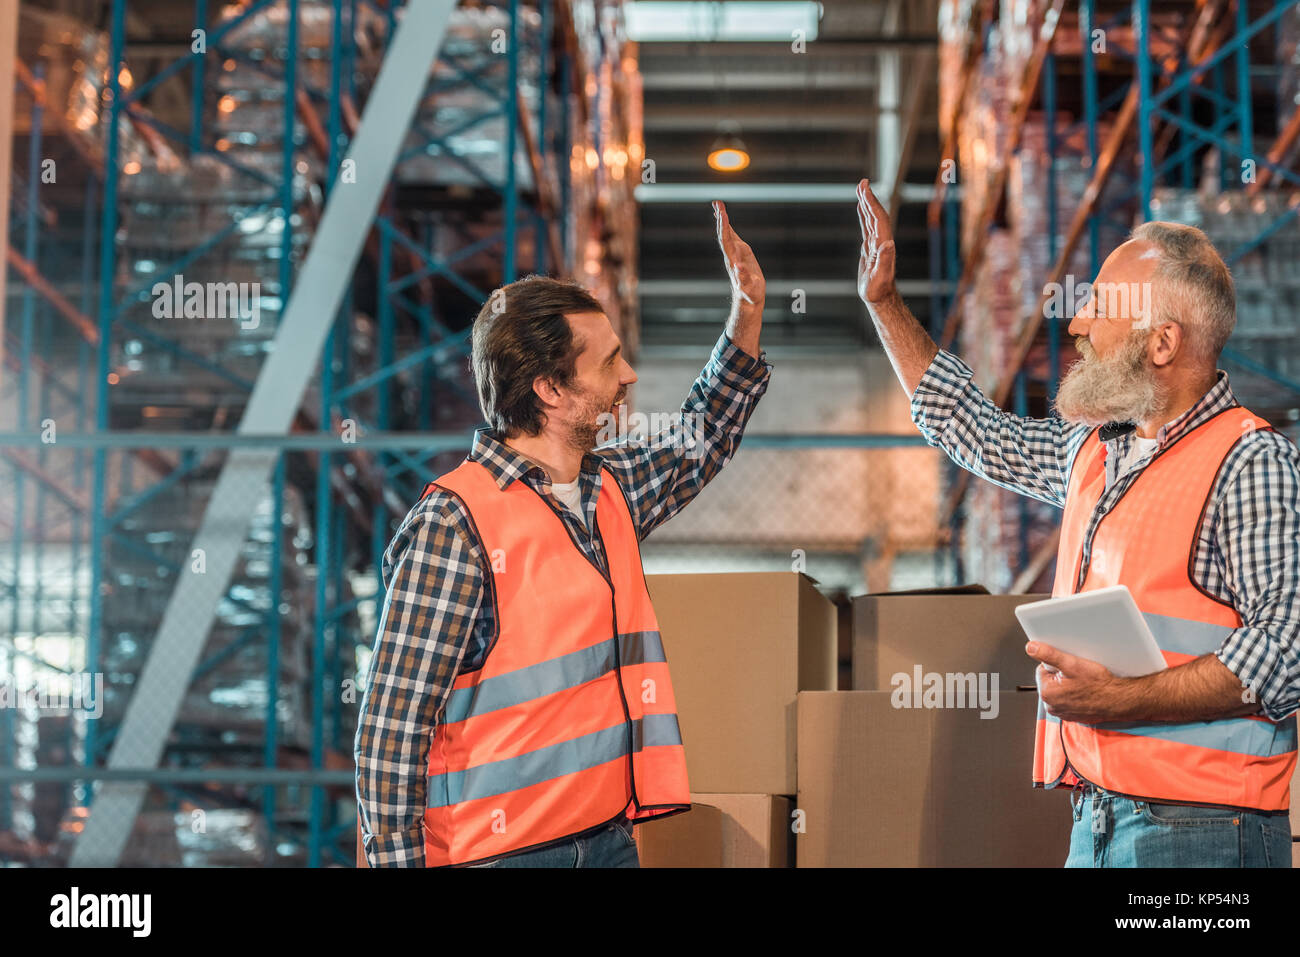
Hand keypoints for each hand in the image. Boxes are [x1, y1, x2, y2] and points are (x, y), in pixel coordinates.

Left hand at [714, 200, 764, 310]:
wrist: (748, 298)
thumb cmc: (750, 293)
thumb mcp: (749, 287)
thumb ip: (744, 278)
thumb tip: (739, 267)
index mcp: (733, 260)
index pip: (727, 240)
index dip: (724, 227)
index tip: (723, 214)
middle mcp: (731, 255)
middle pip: (724, 234)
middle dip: (721, 218)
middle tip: (717, 202)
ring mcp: (734, 254)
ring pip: (726, 234)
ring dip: (722, 219)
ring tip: (718, 205)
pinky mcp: (739, 254)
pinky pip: (732, 237)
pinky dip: (728, 226)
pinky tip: (724, 218)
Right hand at [856, 178, 896, 304]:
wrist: (880, 298)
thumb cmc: (879, 290)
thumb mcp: (880, 277)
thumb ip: (885, 260)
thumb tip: (889, 243)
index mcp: (883, 244)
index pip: (878, 218)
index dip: (872, 203)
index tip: (865, 189)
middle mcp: (881, 240)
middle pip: (875, 215)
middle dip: (869, 198)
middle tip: (862, 182)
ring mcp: (875, 243)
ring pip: (871, 219)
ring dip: (866, 204)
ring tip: (861, 189)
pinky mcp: (870, 248)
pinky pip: (866, 227)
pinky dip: (864, 216)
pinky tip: (861, 209)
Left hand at [1027, 641, 1122, 724]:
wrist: (1120, 700)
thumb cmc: (1099, 685)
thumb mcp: (1072, 664)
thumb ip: (1048, 655)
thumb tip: (1031, 648)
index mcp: (1046, 693)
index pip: (1042, 669)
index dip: (1056, 664)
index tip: (1069, 666)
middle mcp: (1051, 706)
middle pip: (1050, 680)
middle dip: (1062, 675)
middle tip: (1078, 674)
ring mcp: (1062, 712)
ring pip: (1060, 690)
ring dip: (1068, 684)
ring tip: (1083, 683)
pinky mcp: (1072, 716)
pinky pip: (1069, 700)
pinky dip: (1075, 694)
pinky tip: (1086, 691)